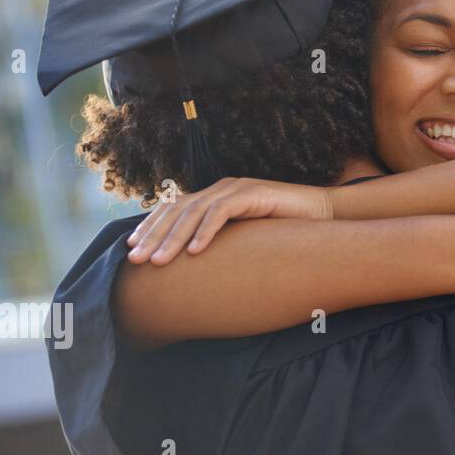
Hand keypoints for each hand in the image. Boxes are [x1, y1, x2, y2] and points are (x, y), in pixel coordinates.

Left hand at [125, 177, 331, 265]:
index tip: (132, 249)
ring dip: (174, 238)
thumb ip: (222, 242)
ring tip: (159, 262)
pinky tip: (195, 252)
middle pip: (177, 210)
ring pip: (195, 212)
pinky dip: (206, 232)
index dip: (151, 226)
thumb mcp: (245, 237)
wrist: (323, 215)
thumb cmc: (285, 232)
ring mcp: (237, 189)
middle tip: (136, 260)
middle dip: (153, 235)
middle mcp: (222, 189)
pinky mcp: (253, 194)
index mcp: (216, 196)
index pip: (175, 208)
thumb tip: (194, 266)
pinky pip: (222, 213)